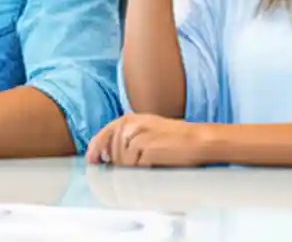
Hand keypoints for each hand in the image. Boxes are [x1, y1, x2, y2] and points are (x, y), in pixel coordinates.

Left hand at [85, 113, 213, 167]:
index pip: (104, 134)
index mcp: (129, 119)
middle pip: (112, 152)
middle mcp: (130, 126)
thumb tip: (106, 155)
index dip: (96, 148)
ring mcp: (137, 137)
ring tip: (149, 164)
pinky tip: (153, 166)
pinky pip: (134, 167)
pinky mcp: (145, 149)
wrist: (197, 140)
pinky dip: (141, 171)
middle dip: (118, 163)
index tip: (93, 160)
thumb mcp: (147, 129)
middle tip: (136, 165)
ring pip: (122, 161)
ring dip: (131, 168)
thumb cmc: (175, 138)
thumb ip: (126, 138)